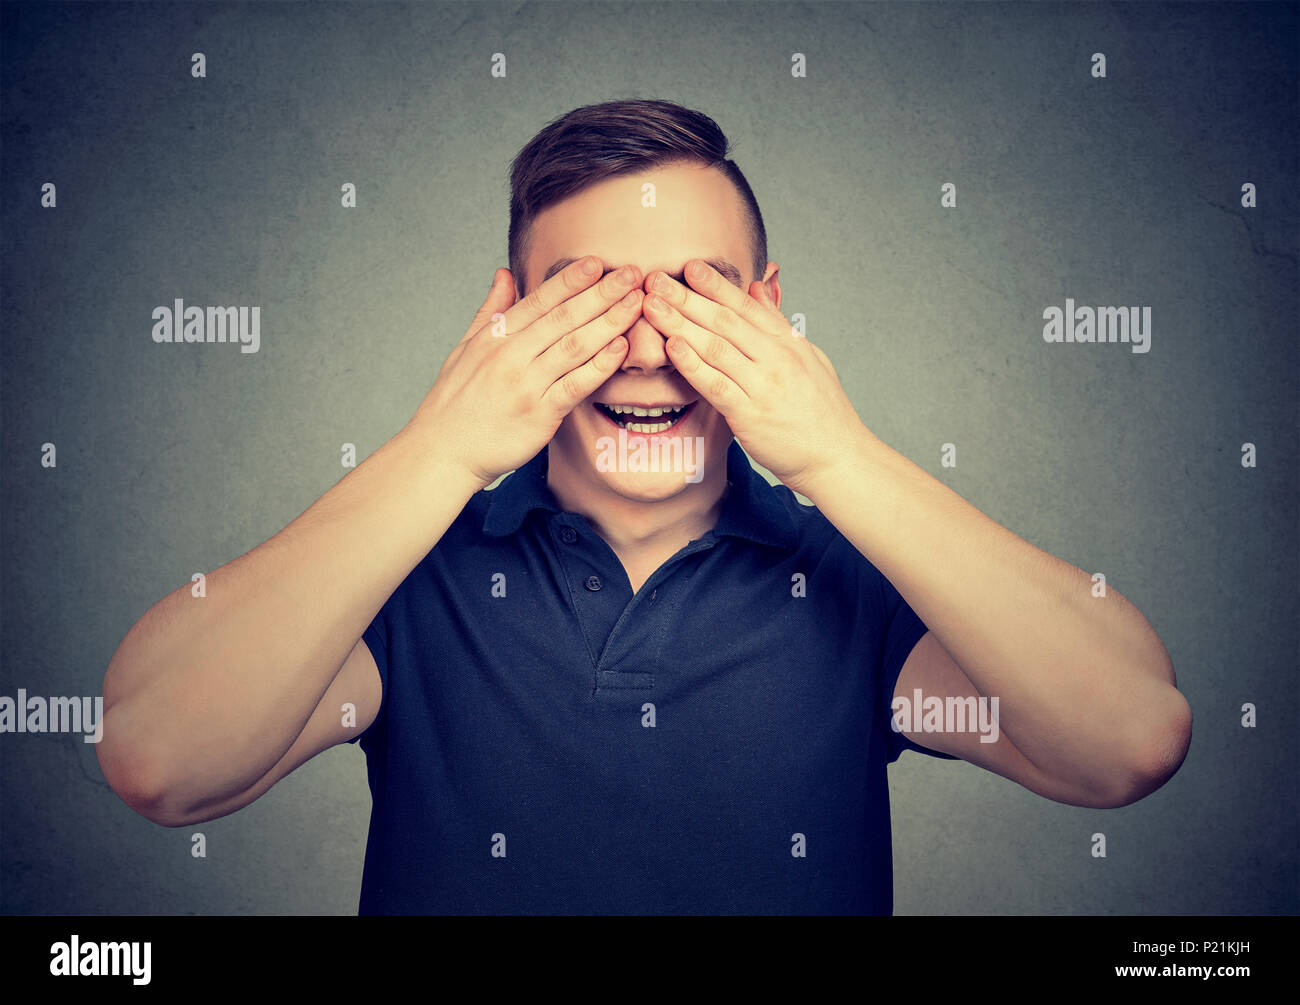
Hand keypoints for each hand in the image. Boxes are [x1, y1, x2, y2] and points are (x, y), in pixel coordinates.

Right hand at [406, 258, 643, 489]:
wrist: (443, 451)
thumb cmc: (454, 402)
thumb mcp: (465, 348)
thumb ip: (490, 311)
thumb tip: (504, 273)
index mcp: (494, 337)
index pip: (539, 301)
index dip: (570, 280)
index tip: (596, 262)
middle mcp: (510, 356)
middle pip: (563, 317)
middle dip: (600, 293)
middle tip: (631, 274)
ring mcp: (526, 384)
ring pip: (575, 346)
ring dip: (609, 322)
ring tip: (636, 303)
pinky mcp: (539, 414)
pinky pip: (576, 385)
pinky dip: (600, 365)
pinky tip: (621, 348)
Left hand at [641, 260, 868, 497]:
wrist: (836, 456)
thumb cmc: (821, 410)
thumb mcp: (808, 357)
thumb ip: (777, 323)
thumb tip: (758, 287)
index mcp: (789, 342)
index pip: (747, 306)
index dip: (716, 285)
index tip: (690, 266)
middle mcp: (777, 359)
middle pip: (724, 320)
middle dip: (686, 297)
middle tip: (656, 278)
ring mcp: (764, 386)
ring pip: (715, 347)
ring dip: (679, 324)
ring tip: (651, 307)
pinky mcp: (750, 415)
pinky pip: (715, 384)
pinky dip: (692, 365)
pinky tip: (671, 347)